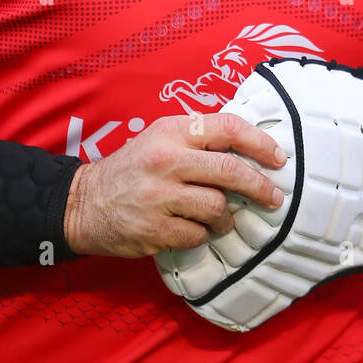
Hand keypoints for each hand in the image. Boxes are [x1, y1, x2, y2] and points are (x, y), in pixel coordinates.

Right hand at [64, 112, 285, 258]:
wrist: (84, 203)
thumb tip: (250, 153)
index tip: (278, 157)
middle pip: (230, 172)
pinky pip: (197, 235)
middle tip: (274, 197)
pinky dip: (201, 235)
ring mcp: (159, 196)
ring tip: (220, 219)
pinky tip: (190, 229)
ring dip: (226, 218)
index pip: (227, 128)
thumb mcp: (159, 139)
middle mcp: (166, 160)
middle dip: (260, 187)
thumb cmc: (132, 169)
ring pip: (217, 208)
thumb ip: (198, 141)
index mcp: (171, 132)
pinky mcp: (154, 229)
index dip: (260, 142)